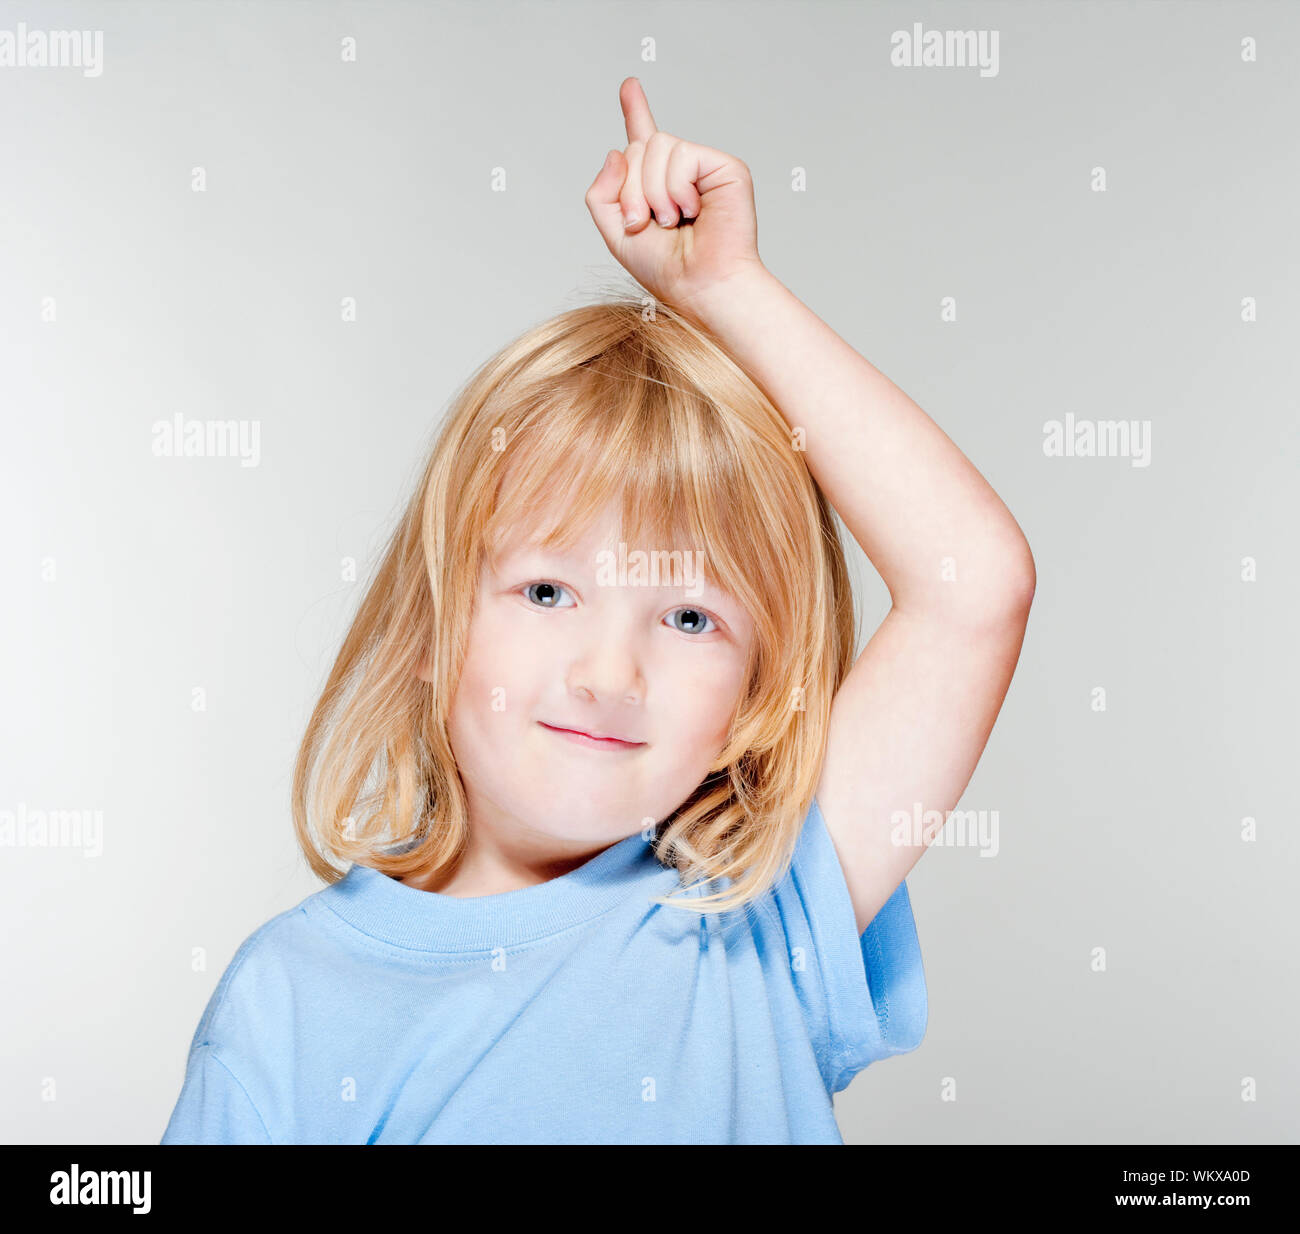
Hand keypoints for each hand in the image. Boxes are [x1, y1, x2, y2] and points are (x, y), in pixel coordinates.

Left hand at [584, 77, 764, 318]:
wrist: (699, 285)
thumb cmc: (665, 269)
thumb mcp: (615, 233)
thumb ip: (601, 193)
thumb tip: (615, 150)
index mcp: (656, 186)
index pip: (643, 139)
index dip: (635, 111)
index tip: (629, 86)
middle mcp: (680, 172)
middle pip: (637, 147)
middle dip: (630, 189)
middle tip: (643, 224)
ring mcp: (702, 167)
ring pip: (656, 146)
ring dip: (652, 191)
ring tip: (670, 221)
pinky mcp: (724, 166)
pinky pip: (682, 154)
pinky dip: (676, 187)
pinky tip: (691, 210)